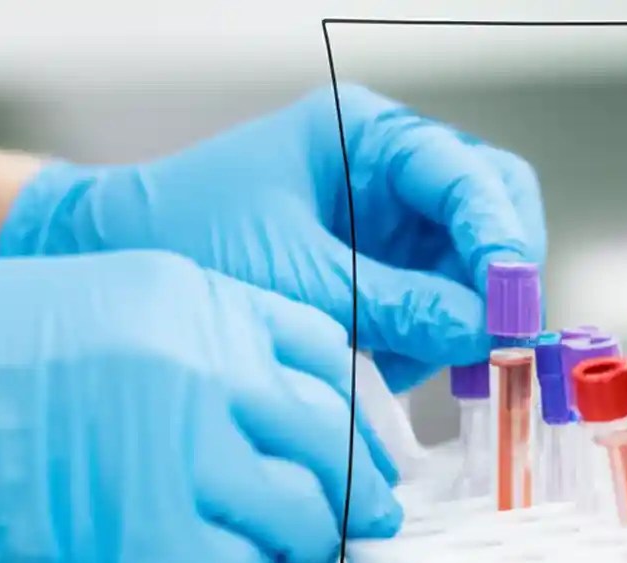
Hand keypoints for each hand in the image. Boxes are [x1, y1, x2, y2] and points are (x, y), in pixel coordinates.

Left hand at [0, 84, 547, 391]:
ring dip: (468, 314)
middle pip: (492, 209)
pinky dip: (437, 338)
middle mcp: (392, 174)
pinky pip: (441, 303)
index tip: (507, 300)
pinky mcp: (385, 272)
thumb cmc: (186, 237)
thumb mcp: (296, 277)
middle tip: (498, 333)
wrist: (118, 260)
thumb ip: (394, 302)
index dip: (500, 238)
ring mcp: (393, 223)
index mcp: (368, 137)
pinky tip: (400, 360)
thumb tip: (482, 328)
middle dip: (501, 274)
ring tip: (430, 357)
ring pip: (475, 263)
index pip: (469, 175)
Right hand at [0, 251, 400, 562]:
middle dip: (359, 487)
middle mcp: (207, 365)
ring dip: (316, 543)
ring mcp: (181, 447)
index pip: (324, 351)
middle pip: (328, 436)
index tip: (366, 444)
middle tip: (369, 515)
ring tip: (308, 559)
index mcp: (197, 301)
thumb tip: (245, 408)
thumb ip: (185, 345)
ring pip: (304, 509)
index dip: (356, 410)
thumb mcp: (98, 304)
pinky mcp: (144, 533)